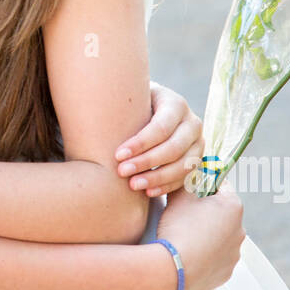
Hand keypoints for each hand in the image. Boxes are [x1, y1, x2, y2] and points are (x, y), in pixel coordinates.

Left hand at [115, 81, 203, 197]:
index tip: (118, 155)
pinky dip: (166, 186)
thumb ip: (121, 102)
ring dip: (157, 177)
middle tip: (122, 171)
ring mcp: (198, 143)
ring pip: (183, 165)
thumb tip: (91, 109)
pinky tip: (147, 191)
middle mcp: (192, 123)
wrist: (154, 111)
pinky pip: (185, 177)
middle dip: (147, 162)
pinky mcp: (196, 160)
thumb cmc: (135, 106)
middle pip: (173, 147)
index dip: (140, 143)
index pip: (161, 127)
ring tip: (133, 185)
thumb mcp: (132, 98)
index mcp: (176, 104)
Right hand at [156, 182, 244, 289]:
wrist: (173, 269)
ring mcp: (235, 253)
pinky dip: (206, 254)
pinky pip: (217, 257)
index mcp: (233, 206)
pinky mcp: (227, 271)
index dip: (203, 185)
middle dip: (205, 212)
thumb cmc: (178, 228)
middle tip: (184, 215)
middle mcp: (240, 229)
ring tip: (185, 237)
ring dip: (207, 234)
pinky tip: (190, 254)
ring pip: (220, 236)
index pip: (220, 186)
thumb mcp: (179, 195)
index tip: (190, 191)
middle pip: (222, 212)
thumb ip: (187, 179)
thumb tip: (189, 172)